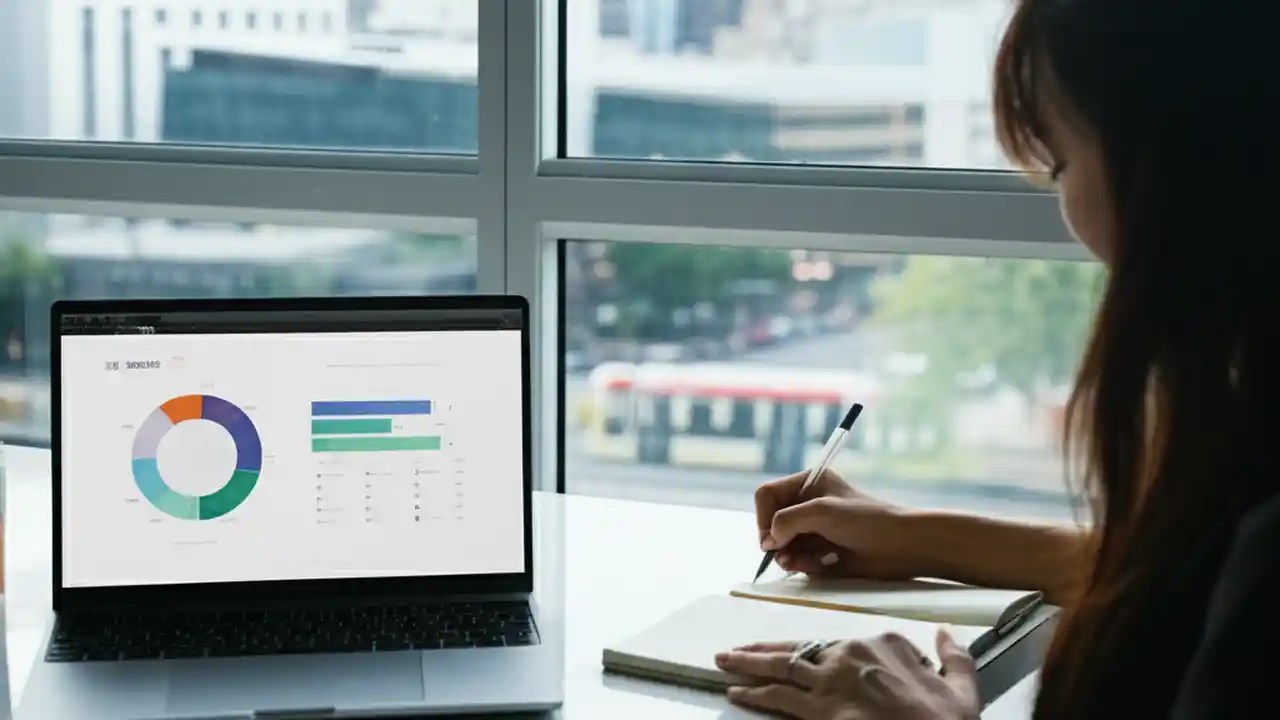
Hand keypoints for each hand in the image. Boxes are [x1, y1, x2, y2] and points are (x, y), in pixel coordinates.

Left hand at [715, 628, 979, 719]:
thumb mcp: (961, 686)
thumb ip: (952, 657)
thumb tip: (947, 634)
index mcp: (882, 644)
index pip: (846, 645)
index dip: (828, 657)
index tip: (817, 661)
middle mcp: (851, 655)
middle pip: (799, 649)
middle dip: (763, 650)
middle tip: (735, 650)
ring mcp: (832, 682)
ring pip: (782, 667)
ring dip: (748, 664)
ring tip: (723, 662)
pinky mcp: (820, 710)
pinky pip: (780, 697)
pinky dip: (756, 693)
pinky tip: (738, 692)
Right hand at [755, 470, 924, 578]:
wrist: (902, 546)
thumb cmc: (866, 521)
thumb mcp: (822, 511)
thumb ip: (787, 520)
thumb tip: (769, 540)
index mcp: (808, 484)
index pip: (767, 495)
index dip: (763, 516)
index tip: (771, 538)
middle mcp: (808, 505)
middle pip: (771, 522)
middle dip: (775, 540)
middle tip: (785, 554)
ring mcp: (815, 530)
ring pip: (783, 545)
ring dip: (789, 556)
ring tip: (803, 563)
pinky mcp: (823, 553)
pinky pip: (799, 560)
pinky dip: (804, 565)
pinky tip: (821, 565)